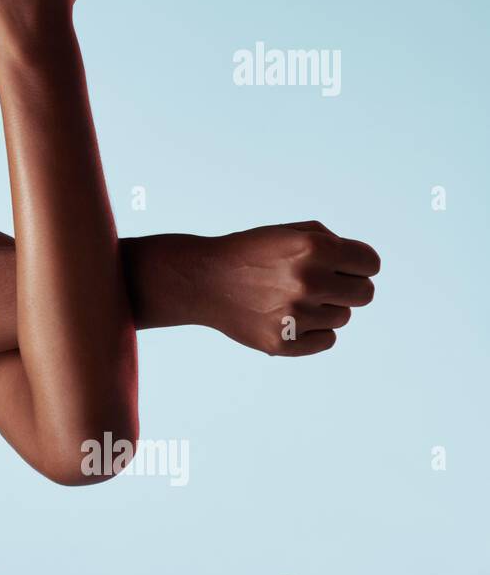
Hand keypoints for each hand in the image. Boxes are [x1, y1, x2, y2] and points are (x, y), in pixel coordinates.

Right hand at [199, 221, 380, 355]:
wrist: (203, 280)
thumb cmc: (252, 253)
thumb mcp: (291, 232)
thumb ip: (333, 243)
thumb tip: (364, 267)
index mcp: (313, 248)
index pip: (371, 263)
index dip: (358, 263)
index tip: (342, 265)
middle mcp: (307, 282)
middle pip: (365, 294)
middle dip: (348, 287)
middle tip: (321, 284)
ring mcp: (295, 316)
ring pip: (343, 317)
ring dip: (325, 308)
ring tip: (293, 298)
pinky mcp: (283, 342)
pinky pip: (327, 340)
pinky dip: (313, 330)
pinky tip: (289, 317)